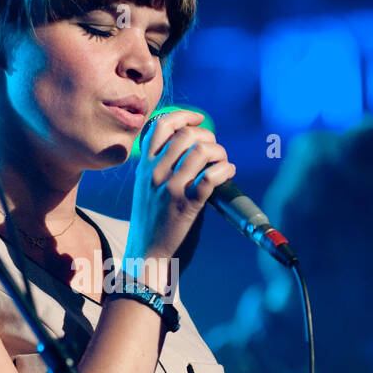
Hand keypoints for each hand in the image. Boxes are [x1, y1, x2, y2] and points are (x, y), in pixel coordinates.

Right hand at [125, 109, 235, 267]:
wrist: (147, 256)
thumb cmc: (152, 223)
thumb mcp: (147, 188)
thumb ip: (163, 167)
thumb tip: (195, 149)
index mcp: (145, 167)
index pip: (161, 125)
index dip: (184, 116)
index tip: (199, 119)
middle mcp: (155, 173)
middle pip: (186, 135)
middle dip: (207, 137)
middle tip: (214, 151)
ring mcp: (170, 188)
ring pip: (201, 151)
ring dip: (219, 153)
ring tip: (223, 163)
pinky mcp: (186, 205)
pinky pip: (210, 176)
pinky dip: (225, 170)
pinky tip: (228, 173)